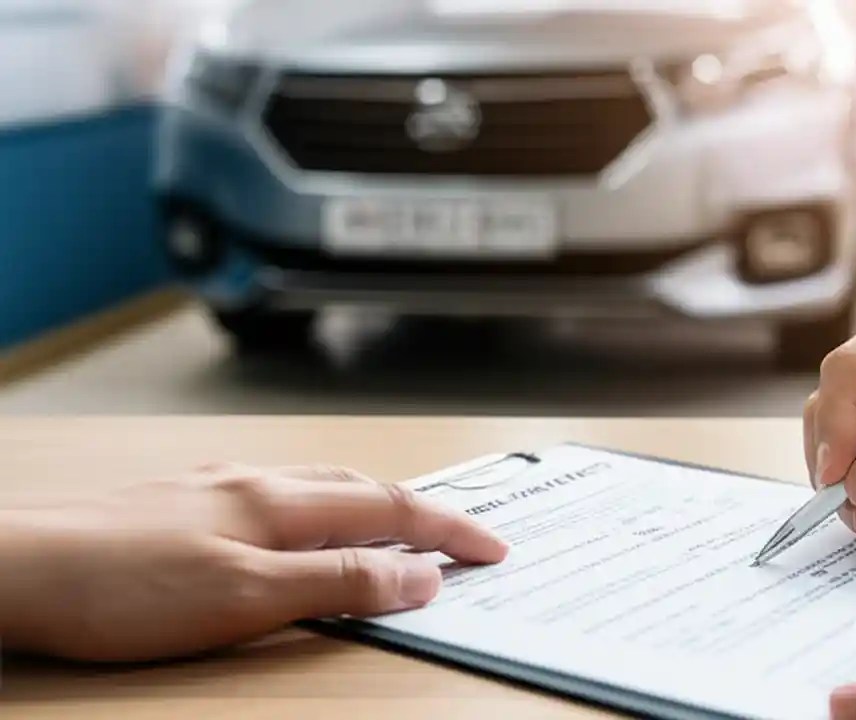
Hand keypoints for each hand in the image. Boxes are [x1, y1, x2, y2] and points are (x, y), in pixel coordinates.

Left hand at [0, 463, 506, 661]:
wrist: (20, 566)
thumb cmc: (123, 587)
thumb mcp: (247, 599)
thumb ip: (339, 581)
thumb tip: (420, 573)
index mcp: (282, 505)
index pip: (394, 512)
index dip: (451, 531)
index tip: (495, 550)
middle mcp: (257, 484)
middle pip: (365, 487)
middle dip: (424, 510)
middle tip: (464, 537)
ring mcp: (218, 488)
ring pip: (321, 485)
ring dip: (374, 502)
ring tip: (399, 521)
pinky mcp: (185, 500)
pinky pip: (279, 491)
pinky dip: (320, 504)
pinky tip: (300, 518)